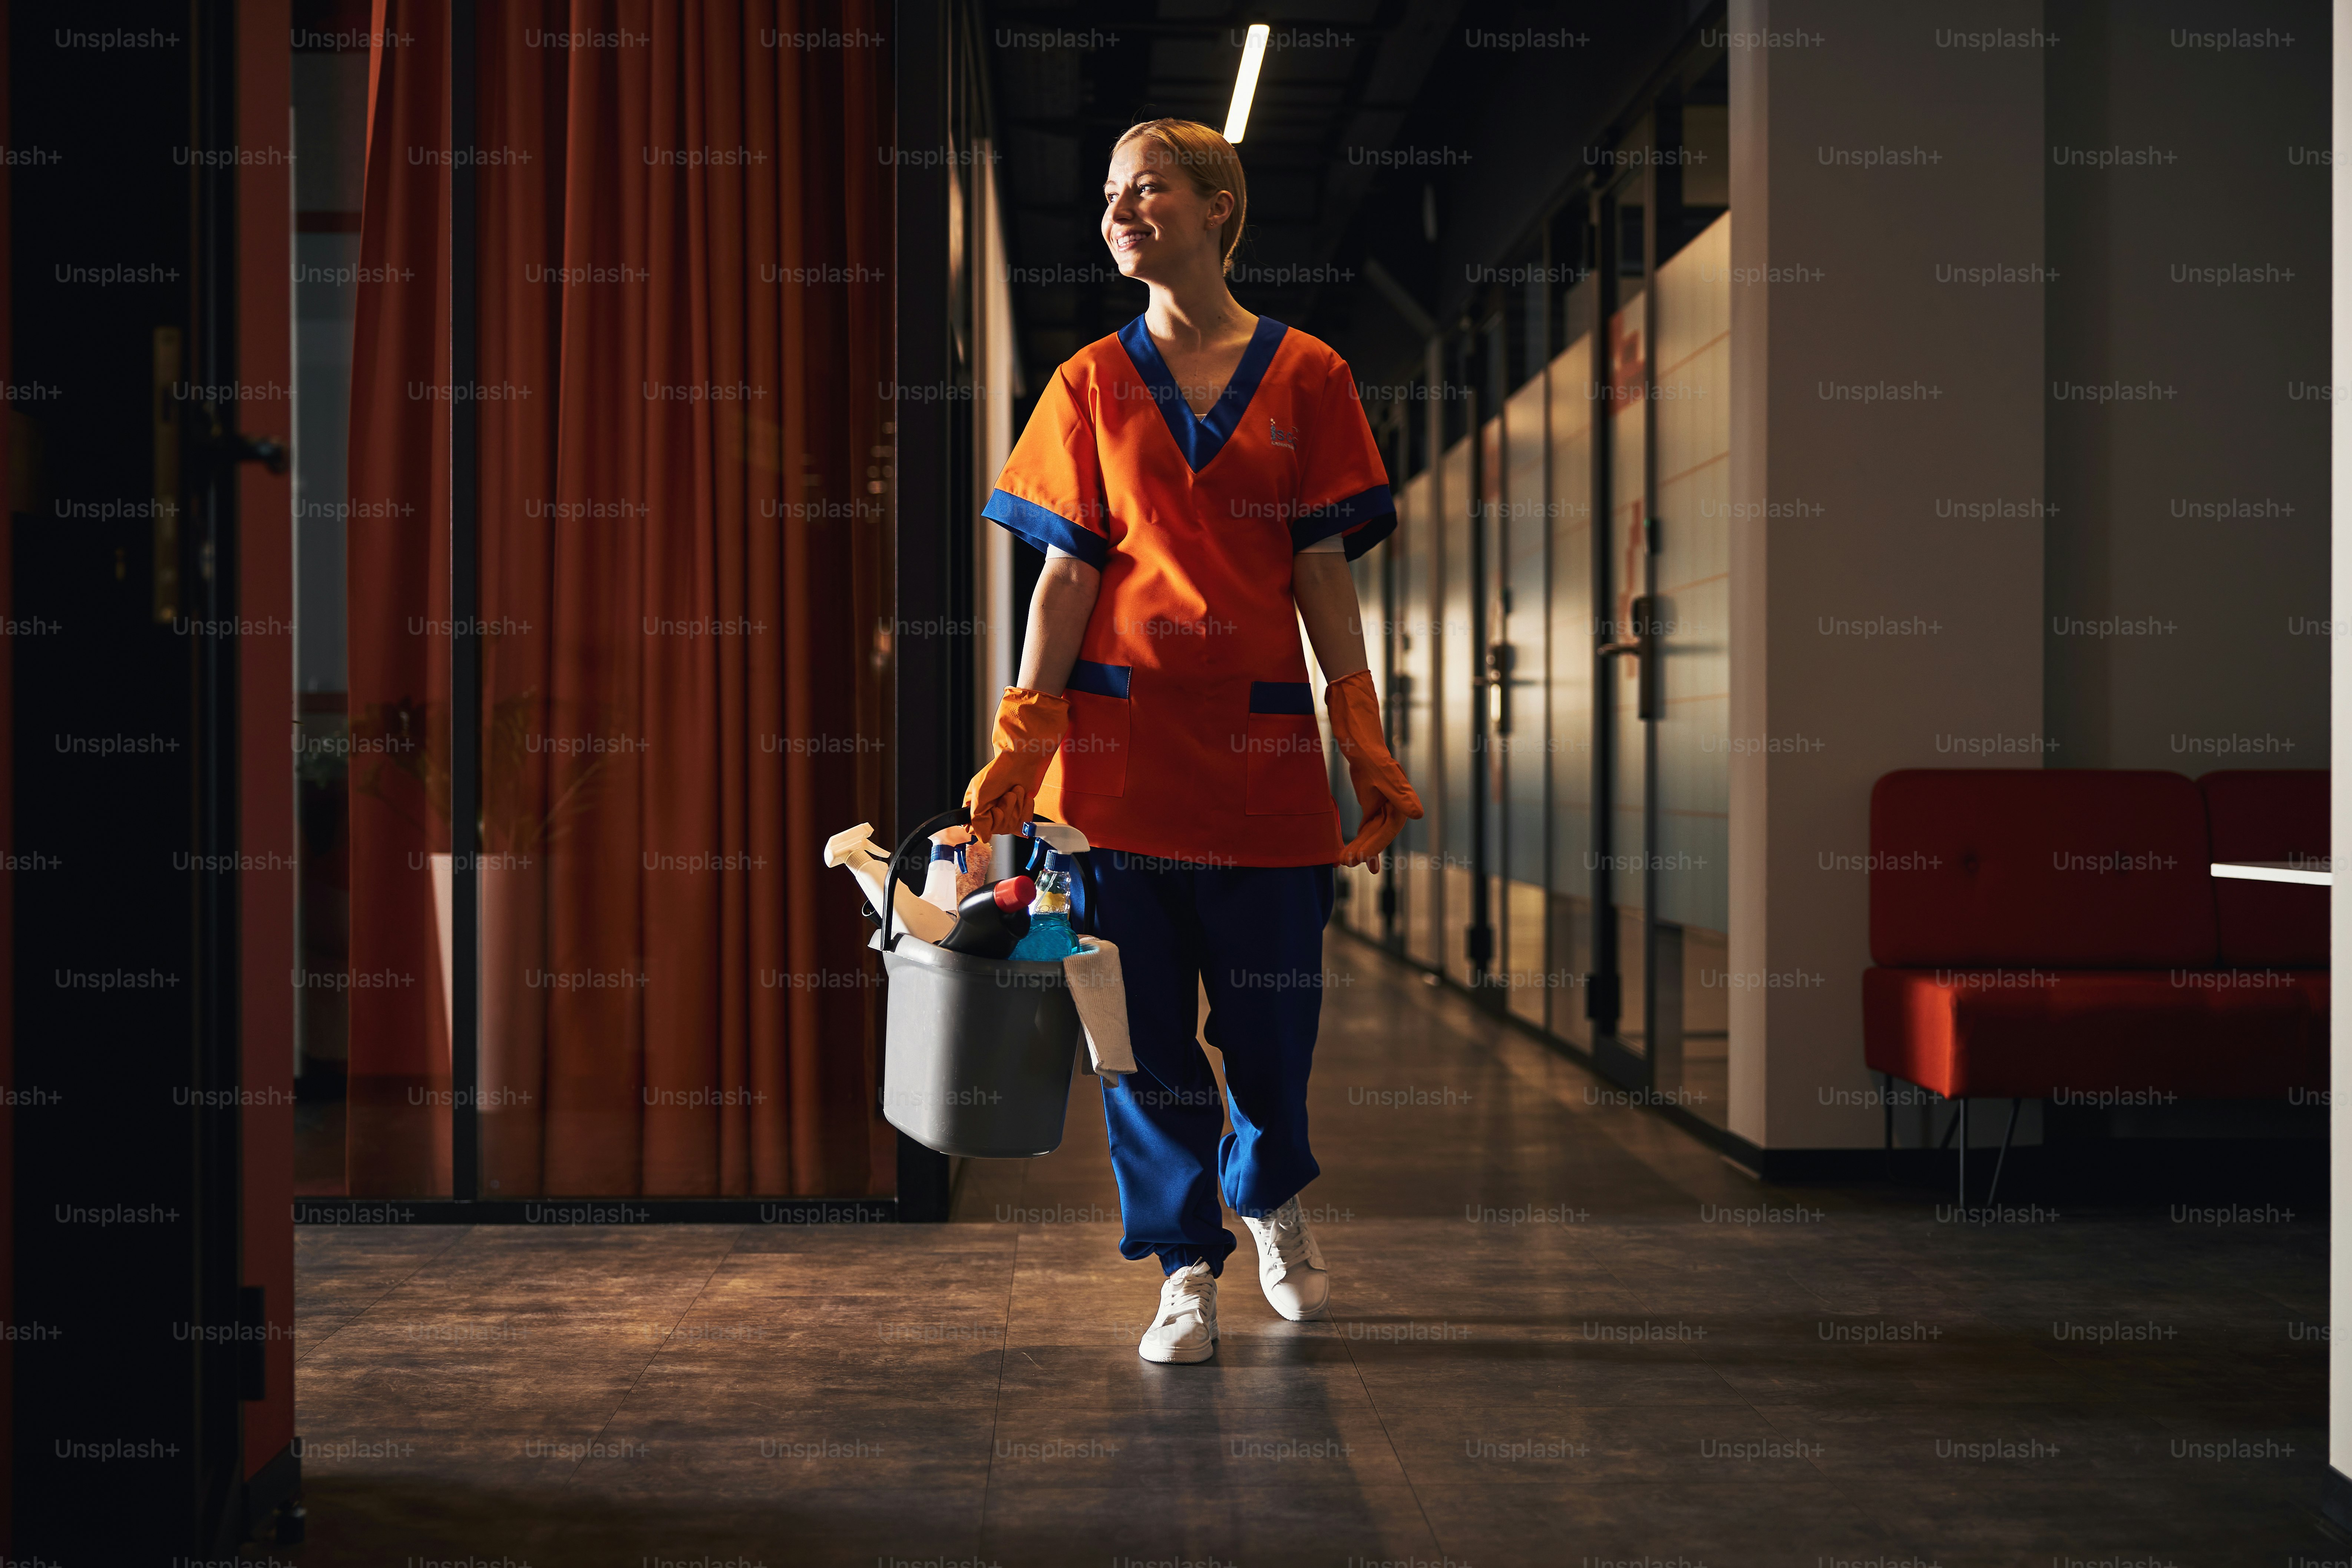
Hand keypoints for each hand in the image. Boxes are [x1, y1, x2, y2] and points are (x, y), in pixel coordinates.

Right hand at [962, 687, 1070, 838]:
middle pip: (997, 828)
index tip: (992, 809)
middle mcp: (990, 811)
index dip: (987, 821)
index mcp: (975, 807)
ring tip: (1015, 791)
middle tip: (1006, 794)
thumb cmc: (999, 771)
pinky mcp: (1021, 812)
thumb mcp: (980, 793)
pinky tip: (1025, 797)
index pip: (978, 828)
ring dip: (1016, 806)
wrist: (1023, 760)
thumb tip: (981, 838)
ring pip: (1011, 825)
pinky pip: (1024, 823)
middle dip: (1005, 810)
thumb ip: (977, 819)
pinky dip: (1026, 809)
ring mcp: (1007, 812)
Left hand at [1324, 670, 1421, 869]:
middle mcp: (1395, 802)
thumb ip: (1398, 792)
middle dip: (1365, 848)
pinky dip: (1362, 839)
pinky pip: (1368, 825)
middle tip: (1346, 862)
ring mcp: (1383, 802)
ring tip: (1344, 862)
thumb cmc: (1367, 747)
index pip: (1389, 827)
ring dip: (1361, 847)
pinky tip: (1353, 853)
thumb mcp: (1380, 771)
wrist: (1356, 730)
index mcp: (1400, 797)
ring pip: (1373, 831)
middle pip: (1381, 832)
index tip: (1360, 858)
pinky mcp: (1372, 800)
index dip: (1376, 844)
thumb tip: (1418, 815)